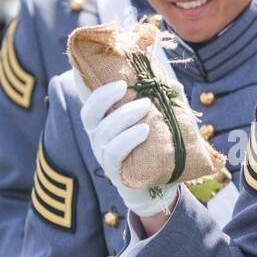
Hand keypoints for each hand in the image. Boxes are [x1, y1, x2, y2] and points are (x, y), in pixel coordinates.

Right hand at [79, 80, 177, 216]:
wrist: (161, 188)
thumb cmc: (157, 150)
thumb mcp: (164, 123)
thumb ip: (168, 104)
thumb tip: (174, 84)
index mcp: (106, 122)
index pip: (89, 101)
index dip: (82, 84)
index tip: (89, 67)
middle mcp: (99, 137)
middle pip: (89, 113)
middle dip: (104, 96)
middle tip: (126, 86)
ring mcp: (104, 155)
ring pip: (103, 131)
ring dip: (123, 115)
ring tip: (145, 106)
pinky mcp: (114, 171)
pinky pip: (114, 153)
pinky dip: (128, 138)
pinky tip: (144, 130)